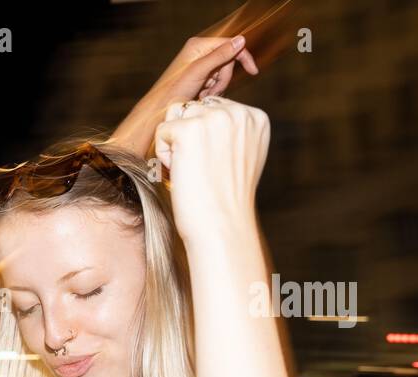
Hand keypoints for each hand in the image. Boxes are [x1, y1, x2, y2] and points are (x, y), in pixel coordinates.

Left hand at [113, 35, 257, 156]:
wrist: (160, 110)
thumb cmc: (175, 91)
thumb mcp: (199, 71)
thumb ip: (220, 55)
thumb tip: (241, 40)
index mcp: (198, 45)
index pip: (229, 44)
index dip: (242, 56)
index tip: (253, 71)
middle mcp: (199, 53)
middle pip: (228, 62)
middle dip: (222, 79)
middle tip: (209, 91)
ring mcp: (200, 66)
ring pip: (223, 75)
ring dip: (216, 88)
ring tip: (202, 96)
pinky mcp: (200, 78)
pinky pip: (216, 83)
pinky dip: (212, 92)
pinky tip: (200, 97)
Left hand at [153, 95, 269, 242]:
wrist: (221, 226)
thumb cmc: (225, 200)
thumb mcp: (240, 157)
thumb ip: (230, 132)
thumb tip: (202, 115)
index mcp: (255, 117)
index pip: (213, 109)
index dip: (203, 138)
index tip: (214, 166)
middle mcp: (238, 112)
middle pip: (193, 108)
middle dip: (187, 138)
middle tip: (198, 170)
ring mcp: (215, 118)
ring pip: (175, 116)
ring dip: (173, 143)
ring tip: (187, 169)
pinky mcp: (189, 130)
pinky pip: (162, 131)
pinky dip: (163, 155)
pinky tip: (179, 173)